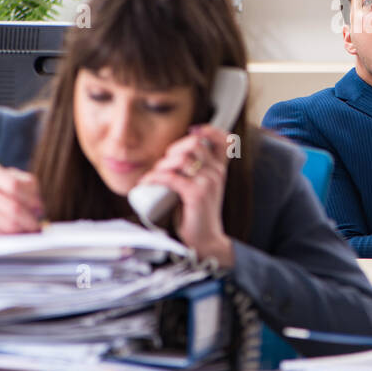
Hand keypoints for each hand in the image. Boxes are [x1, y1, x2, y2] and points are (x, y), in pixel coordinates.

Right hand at [0, 163, 43, 238]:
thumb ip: (25, 187)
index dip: (32, 199)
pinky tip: (15, 236)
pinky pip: (1, 235)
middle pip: (14, 206)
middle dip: (31, 219)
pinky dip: (13, 237)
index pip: (15, 185)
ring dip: (24, 230)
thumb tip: (39, 209)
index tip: (40, 208)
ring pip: (10, 223)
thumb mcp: (2, 180)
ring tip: (29, 231)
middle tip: (38, 225)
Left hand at [138, 124, 233, 265]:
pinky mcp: (196, 194)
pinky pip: (171, 177)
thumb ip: (194, 172)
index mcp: (220, 170)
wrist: (204, 240)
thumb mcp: (200, 187)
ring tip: (154, 176)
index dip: (209, 130)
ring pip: (181, 159)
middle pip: (195, 143)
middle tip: (163, 164)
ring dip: (161, 165)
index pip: (225, 140)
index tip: (194, 130)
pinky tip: (146, 183)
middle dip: (174, 149)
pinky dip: (154, 178)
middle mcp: (217, 173)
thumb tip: (170, 156)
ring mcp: (208, 182)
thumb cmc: (196, 214)